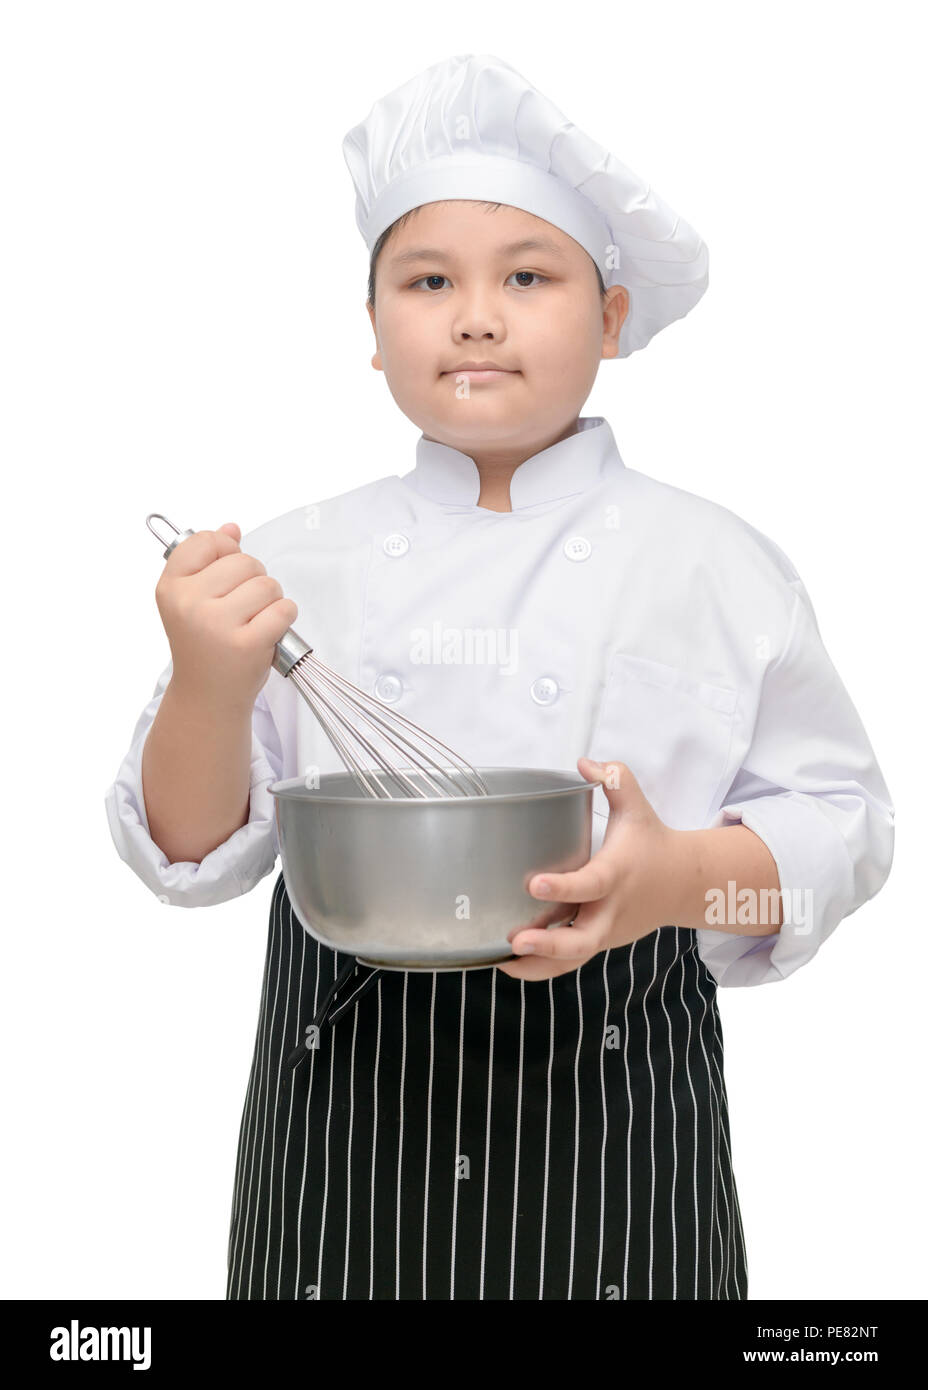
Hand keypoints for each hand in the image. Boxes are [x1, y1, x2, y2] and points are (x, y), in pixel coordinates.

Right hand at [154, 522, 297, 713]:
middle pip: (245, 561)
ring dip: (271, 600)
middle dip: (254, 579)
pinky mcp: (246, 644)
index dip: (226, 550)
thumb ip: (211, 560)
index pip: (206, 541)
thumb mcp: (194, 600)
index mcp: (171, 587)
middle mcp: (189, 604)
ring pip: (267, 584)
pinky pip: (284, 609)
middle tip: (243, 606)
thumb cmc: (204, 643)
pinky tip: (268, 631)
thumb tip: (232, 527)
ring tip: (254, 620)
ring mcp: (217, 624)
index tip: (226, 573)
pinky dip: (284, 617)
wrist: (206, 695)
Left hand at [496, 757, 686, 980]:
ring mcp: (606, 931)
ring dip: (538, 966)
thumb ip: (614, 779)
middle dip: (549, 945)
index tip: (533, 884)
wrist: (684, 883)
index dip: (562, 888)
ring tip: (501, 962)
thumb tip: (583, 762)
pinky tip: (509, 964)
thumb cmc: (653, 841)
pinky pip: (571, 961)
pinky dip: (542, 968)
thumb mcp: (637, 806)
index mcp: (616, 875)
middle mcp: (611, 909)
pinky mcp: (599, 942)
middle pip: (584, 940)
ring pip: (574, 959)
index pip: (590, 884)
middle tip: (516, 941)